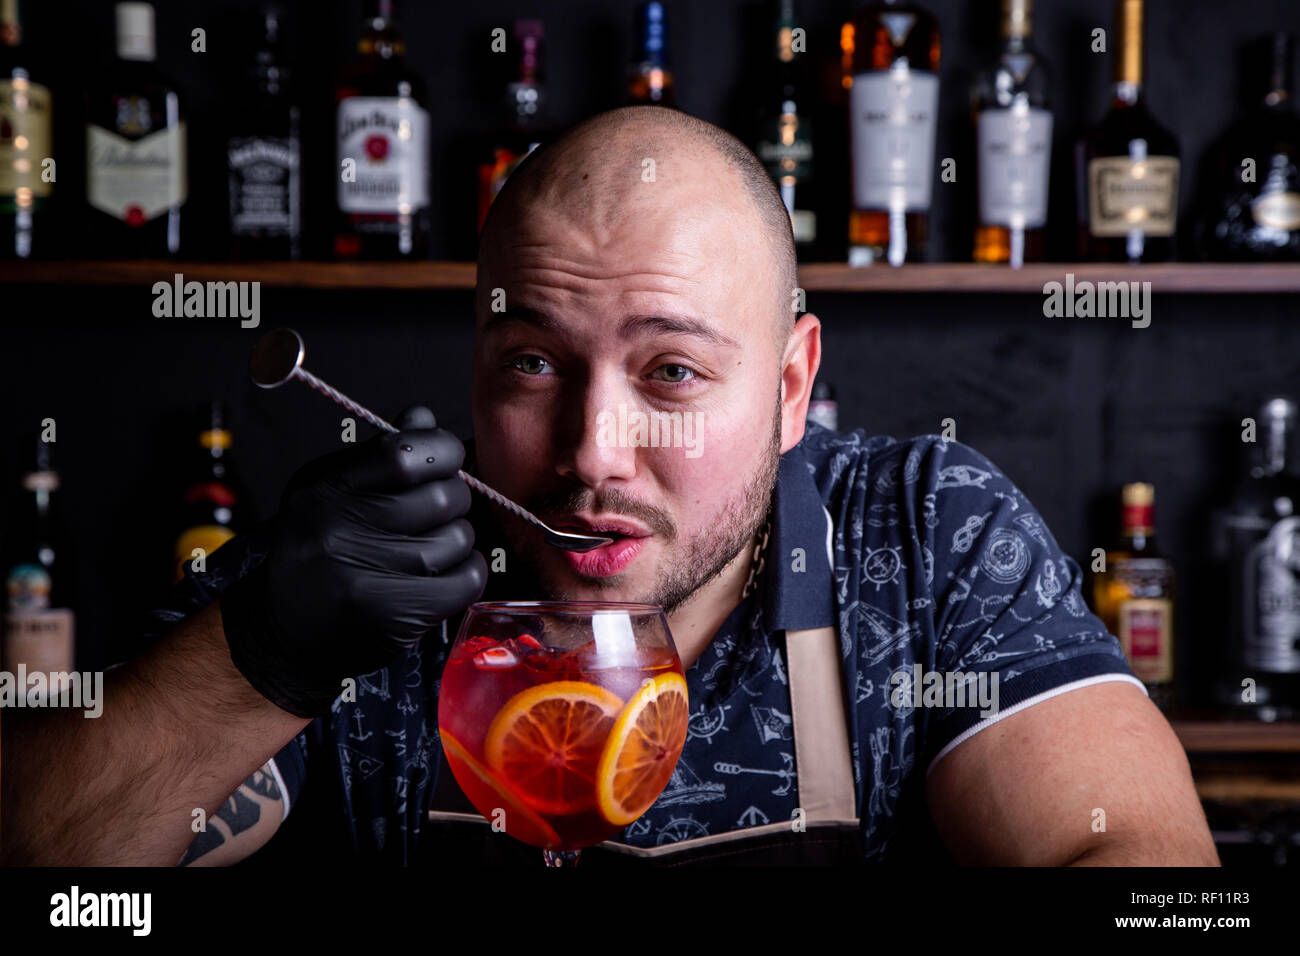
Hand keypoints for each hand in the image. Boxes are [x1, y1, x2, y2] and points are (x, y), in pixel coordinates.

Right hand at [220, 406, 486, 717]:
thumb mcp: (331, 491)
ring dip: (460, 539)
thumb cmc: (316, 551)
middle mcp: (341, 530)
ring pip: (458, 538)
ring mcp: (367, 575)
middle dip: (455, 496)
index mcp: (326, 491)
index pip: (405, 453)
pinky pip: (465, 580)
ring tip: (436, 544)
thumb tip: (424, 418)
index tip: (449, 456)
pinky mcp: (392, 614)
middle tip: (442, 507)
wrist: (284, 628)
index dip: (442, 449)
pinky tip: (449, 573)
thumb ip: (379, 455)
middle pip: (442, 495)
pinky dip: (469, 573)